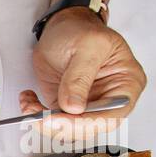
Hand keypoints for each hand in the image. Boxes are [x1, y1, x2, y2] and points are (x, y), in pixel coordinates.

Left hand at [22, 8, 145, 132]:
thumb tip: (74, 107)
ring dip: (43, 121)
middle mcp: (109, 100)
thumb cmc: (82, 31)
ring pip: (67, 129)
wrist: (62, 27)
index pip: (111, 116)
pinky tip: (28, 100)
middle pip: (88, 128)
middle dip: (60, 125)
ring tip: (29, 103)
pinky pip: (51, 121)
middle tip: (38, 115)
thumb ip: (80, 77)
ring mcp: (87, 105)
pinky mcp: (66, 107)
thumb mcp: (87, 46)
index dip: (84, 123)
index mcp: (127, 84)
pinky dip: (35, 115)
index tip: (59, 119)